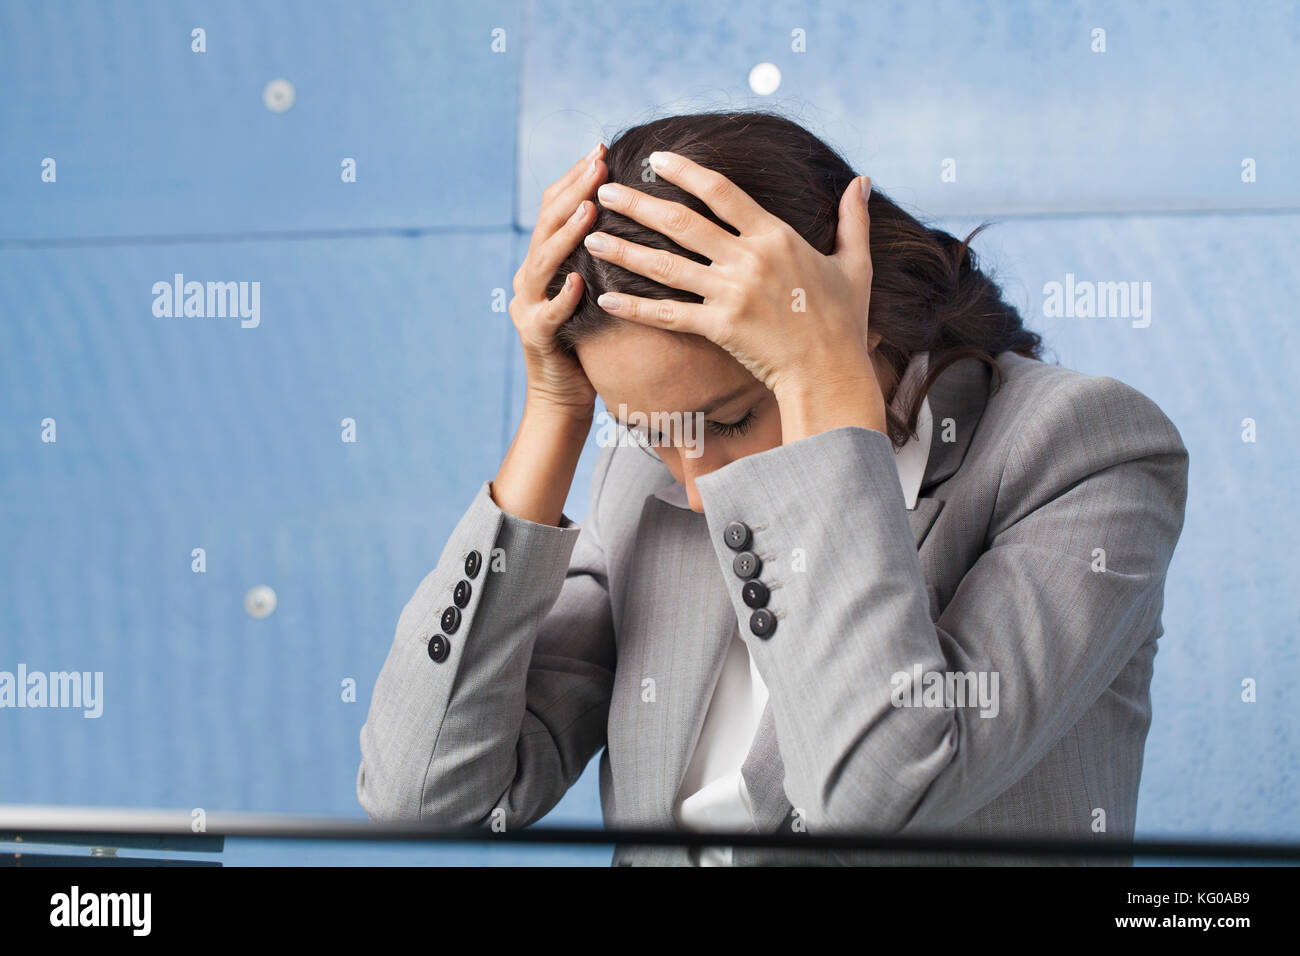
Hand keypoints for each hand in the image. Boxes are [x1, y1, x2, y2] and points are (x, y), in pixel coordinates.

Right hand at [508, 143, 606, 418]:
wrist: (563, 397)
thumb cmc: (589, 342)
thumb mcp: (596, 289)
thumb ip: (603, 256)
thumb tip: (635, 215)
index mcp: (546, 262)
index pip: (556, 208)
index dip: (576, 178)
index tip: (601, 151)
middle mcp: (531, 277)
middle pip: (546, 223)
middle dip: (573, 191)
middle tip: (597, 164)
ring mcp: (528, 306)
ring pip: (542, 262)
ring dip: (566, 234)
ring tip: (589, 210)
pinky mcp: (536, 337)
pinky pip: (547, 314)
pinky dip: (560, 297)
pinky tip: (576, 282)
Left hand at [583, 150, 885, 434]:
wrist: (831, 373)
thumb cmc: (844, 322)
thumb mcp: (856, 264)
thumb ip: (852, 220)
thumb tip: (861, 180)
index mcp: (776, 236)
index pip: (720, 191)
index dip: (684, 172)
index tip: (655, 160)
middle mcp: (748, 259)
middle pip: (681, 223)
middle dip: (638, 204)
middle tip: (604, 190)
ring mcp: (731, 294)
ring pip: (666, 266)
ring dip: (625, 251)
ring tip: (591, 238)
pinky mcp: (719, 328)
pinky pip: (668, 315)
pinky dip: (636, 308)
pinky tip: (606, 298)